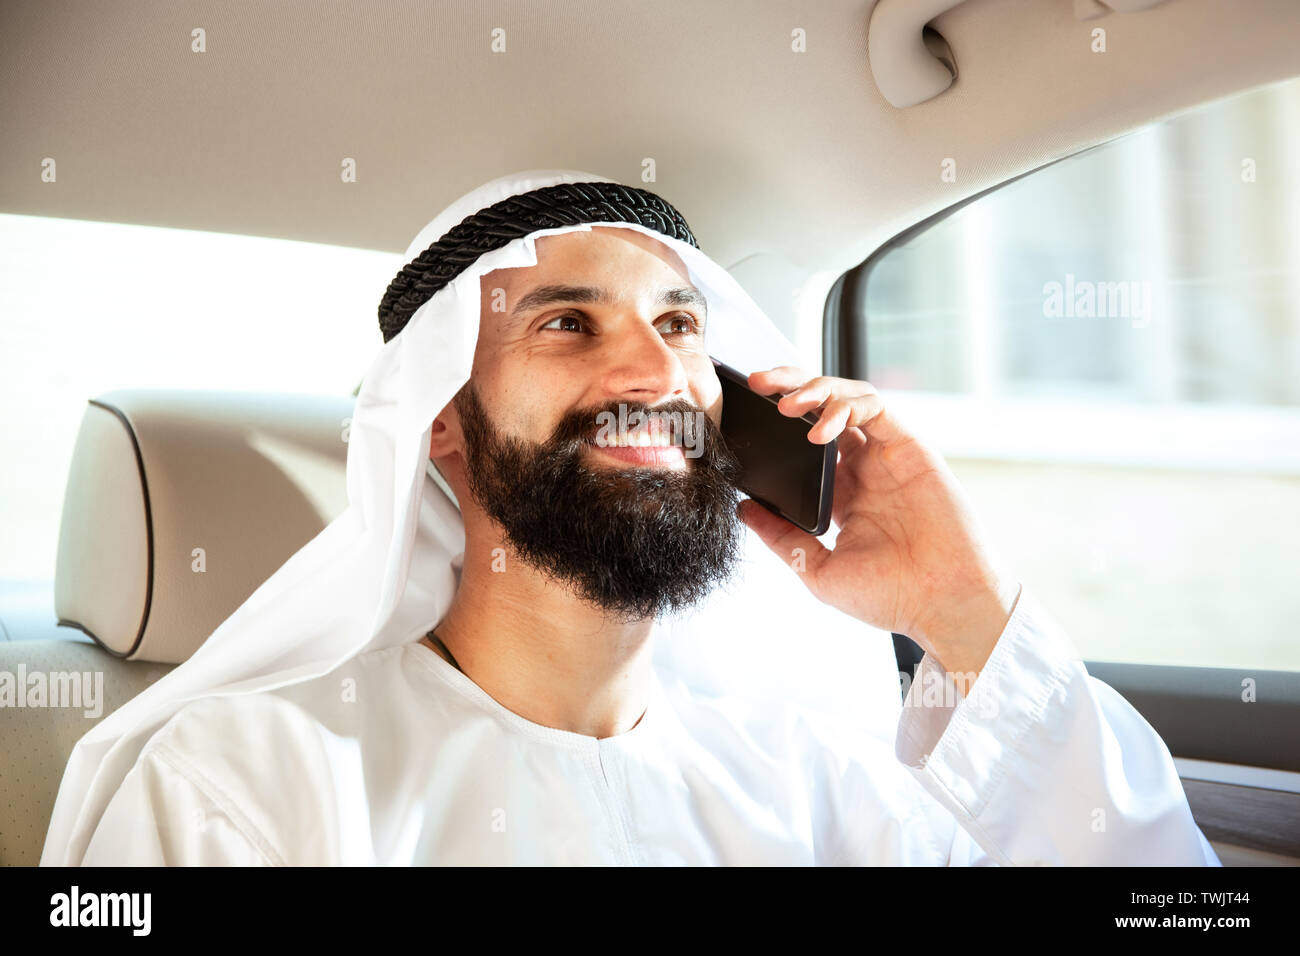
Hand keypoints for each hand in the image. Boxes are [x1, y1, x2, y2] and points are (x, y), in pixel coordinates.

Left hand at [736, 367, 1020, 677]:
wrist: (942, 604)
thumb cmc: (892, 595)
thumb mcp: (818, 569)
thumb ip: (782, 536)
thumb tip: (743, 510)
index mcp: (841, 494)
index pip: (803, 441)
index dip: (776, 423)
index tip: (744, 417)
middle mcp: (863, 468)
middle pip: (823, 408)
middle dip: (789, 386)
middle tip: (758, 384)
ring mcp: (886, 455)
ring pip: (848, 397)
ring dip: (815, 390)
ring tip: (786, 404)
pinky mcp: (909, 447)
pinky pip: (875, 407)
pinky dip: (845, 405)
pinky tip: (821, 427)